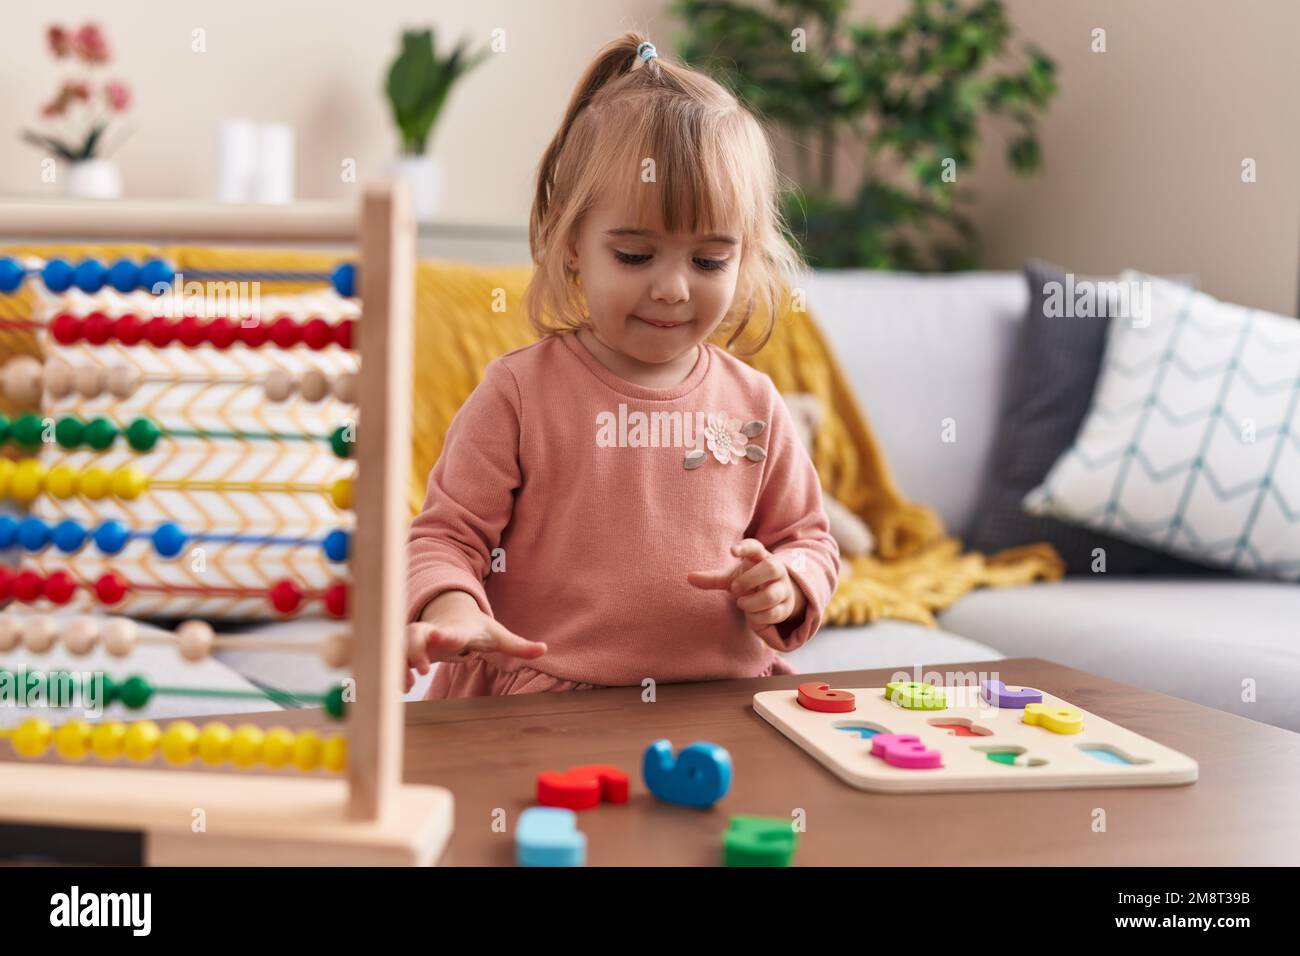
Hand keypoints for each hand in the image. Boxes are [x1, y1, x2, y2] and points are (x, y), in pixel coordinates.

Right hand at [403, 591, 546, 692]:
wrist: (453, 613)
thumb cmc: (477, 628)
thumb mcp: (498, 635)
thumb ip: (519, 645)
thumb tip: (545, 649)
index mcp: (457, 631)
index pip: (450, 632)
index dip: (444, 634)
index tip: (439, 636)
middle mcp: (433, 632)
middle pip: (417, 634)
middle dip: (414, 649)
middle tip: (420, 670)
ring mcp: (418, 639)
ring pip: (400, 645)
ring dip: (400, 664)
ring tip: (403, 685)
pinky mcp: (408, 649)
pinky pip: (394, 657)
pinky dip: (394, 671)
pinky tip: (397, 688)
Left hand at [686, 539, 807, 646]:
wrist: (776, 596)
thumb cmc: (749, 581)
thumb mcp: (731, 578)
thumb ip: (712, 579)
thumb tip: (689, 577)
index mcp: (760, 557)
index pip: (755, 547)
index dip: (745, 548)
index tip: (731, 551)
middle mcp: (775, 570)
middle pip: (771, 568)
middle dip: (751, 580)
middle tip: (735, 589)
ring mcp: (783, 588)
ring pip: (773, 594)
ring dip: (753, 602)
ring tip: (742, 604)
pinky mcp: (787, 606)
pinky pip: (775, 613)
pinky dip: (759, 617)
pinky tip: (752, 615)